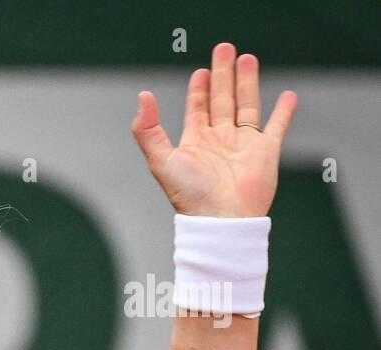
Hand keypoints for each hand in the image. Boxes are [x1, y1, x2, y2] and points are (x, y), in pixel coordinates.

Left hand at [132, 42, 297, 217]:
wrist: (221, 219)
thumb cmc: (190, 195)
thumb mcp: (161, 159)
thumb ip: (148, 130)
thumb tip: (143, 96)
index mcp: (195, 142)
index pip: (198, 108)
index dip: (199, 89)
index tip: (200, 71)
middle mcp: (219, 141)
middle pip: (223, 100)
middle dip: (223, 75)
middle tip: (224, 49)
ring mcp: (243, 145)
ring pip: (247, 106)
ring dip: (248, 83)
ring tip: (248, 59)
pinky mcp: (265, 152)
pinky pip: (276, 127)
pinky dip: (283, 112)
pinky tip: (288, 96)